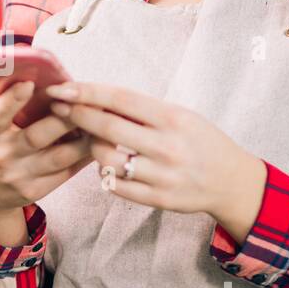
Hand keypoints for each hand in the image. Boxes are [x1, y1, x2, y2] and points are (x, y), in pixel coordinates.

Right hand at [0, 80, 94, 238]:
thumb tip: (19, 69)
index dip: (12, 100)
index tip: (29, 83)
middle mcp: (3, 155)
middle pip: (38, 136)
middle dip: (65, 117)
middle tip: (87, 99)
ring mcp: (20, 175)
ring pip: (61, 156)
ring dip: (86, 137)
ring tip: (103, 118)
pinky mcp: (36, 190)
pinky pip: (68, 171)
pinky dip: (87, 154)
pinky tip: (100, 140)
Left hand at [44, 81, 266, 238]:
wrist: (230, 181)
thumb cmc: (199, 141)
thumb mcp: (180, 116)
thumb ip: (141, 110)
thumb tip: (94, 96)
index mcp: (173, 118)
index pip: (120, 99)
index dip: (86, 92)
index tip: (61, 87)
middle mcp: (167, 146)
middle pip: (108, 127)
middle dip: (76, 114)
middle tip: (57, 107)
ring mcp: (162, 176)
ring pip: (106, 159)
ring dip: (90, 146)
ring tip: (89, 138)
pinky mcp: (158, 200)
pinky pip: (115, 186)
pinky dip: (103, 173)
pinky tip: (105, 164)